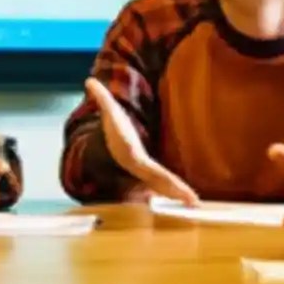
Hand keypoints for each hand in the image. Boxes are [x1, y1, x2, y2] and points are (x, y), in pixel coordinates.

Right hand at [85, 77, 199, 206]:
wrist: (111, 147)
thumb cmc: (114, 128)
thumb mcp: (109, 111)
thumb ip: (101, 98)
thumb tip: (89, 80)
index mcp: (132, 154)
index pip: (148, 166)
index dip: (160, 175)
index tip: (172, 182)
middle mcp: (140, 167)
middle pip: (159, 181)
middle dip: (174, 190)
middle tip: (192, 200)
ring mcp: (147, 173)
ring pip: (164, 186)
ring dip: (178, 195)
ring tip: (194, 203)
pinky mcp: (153, 175)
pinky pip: (166, 185)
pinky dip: (177, 192)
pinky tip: (190, 200)